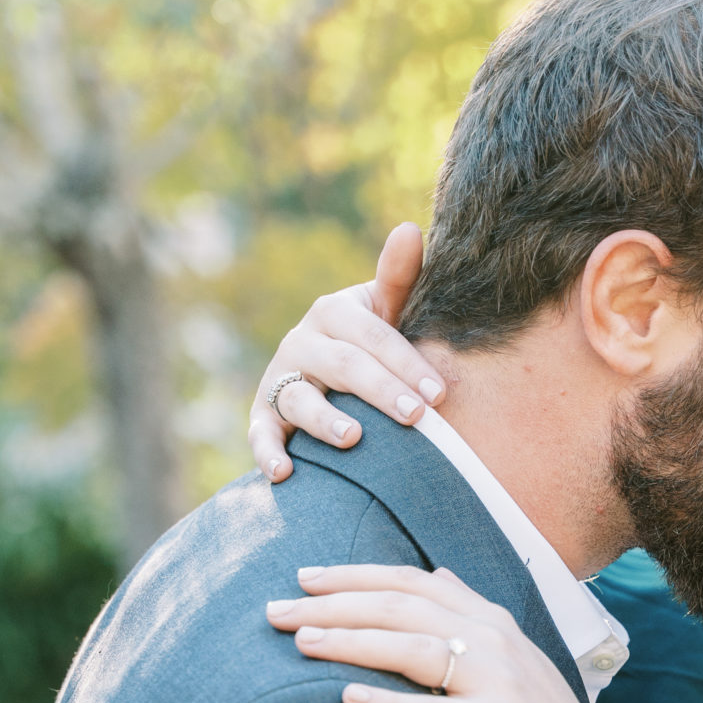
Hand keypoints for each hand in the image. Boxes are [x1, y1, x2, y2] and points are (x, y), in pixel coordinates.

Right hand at [249, 223, 444, 482]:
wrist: (329, 370)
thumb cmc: (371, 342)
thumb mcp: (385, 311)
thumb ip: (399, 278)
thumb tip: (409, 228)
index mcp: (334, 312)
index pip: (374, 336)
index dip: (407, 363)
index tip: (440, 394)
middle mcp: (302, 341)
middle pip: (344, 367)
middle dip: (382, 392)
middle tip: (418, 418)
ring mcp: (281, 378)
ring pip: (300, 399)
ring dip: (325, 420)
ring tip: (354, 439)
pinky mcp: (264, 414)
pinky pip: (261, 433)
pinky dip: (266, 452)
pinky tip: (283, 474)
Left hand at [266, 565, 635, 702]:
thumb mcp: (512, 662)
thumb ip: (473, 617)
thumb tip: (440, 575)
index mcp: (492, 622)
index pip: (413, 582)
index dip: (356, 575)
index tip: (304, 577)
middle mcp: (496, 642)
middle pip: (402, 608)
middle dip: (333, 604)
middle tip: (276, 611)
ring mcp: (500, 683)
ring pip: (412, 649)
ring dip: (351, 642)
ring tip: (300, 643)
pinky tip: (346, 701)